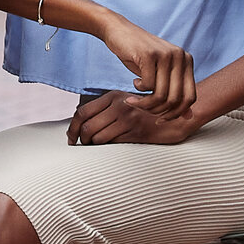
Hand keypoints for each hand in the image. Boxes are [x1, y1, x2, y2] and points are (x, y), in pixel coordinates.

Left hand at [69, 88, 197, 146]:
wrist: (173, 118)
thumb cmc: (145, 113)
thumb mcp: (124, 103)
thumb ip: (105, 110)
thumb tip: (79, 125)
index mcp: (112, 96)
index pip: (82, 112)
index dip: (72, 128)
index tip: (71, 139)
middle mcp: (119, 105)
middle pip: (87, 127)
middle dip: (81, 140)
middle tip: (82, 146)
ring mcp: (127, 118)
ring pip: (97, 138)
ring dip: (93, 146)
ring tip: (96, 147)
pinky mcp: (135, 131)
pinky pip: (112, 143)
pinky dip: (107, 148)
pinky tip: (111, 146)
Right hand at [95, 14, 196, 114]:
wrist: (118, 30)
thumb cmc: (139, 56)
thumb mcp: (159, 75)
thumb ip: (175, 94)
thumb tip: (188, 118)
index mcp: (187, 61)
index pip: (190, 98)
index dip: (176, 113)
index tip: (160, 118)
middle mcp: (181, 56)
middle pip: (176, 100)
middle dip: (157, 111)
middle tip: (143, 108)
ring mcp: (166, 54)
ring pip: (161, 95)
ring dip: (145, 104)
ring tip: (134, 100)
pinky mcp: (150, 55)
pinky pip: (148, 86)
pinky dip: (138, 90)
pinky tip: (134, 81)